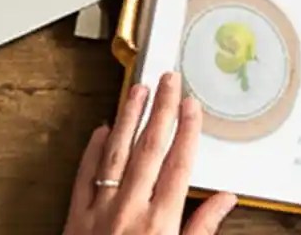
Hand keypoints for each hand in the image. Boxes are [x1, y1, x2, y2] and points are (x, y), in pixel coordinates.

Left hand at [63, 72, 236, 234]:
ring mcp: (99, 212)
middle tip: (169, 80)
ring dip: (128, 118)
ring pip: (115, 153)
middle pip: (150, 149)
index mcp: (160, 224)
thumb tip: (225, 200)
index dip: (188, 131)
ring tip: (137, 91)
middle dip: (162, 111)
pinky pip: (84, 176)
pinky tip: (100, 130)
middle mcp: (130, 212)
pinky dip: (93, 151)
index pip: (179, 165)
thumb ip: (202, 230)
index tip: (194, 106)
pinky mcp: (74, 219)